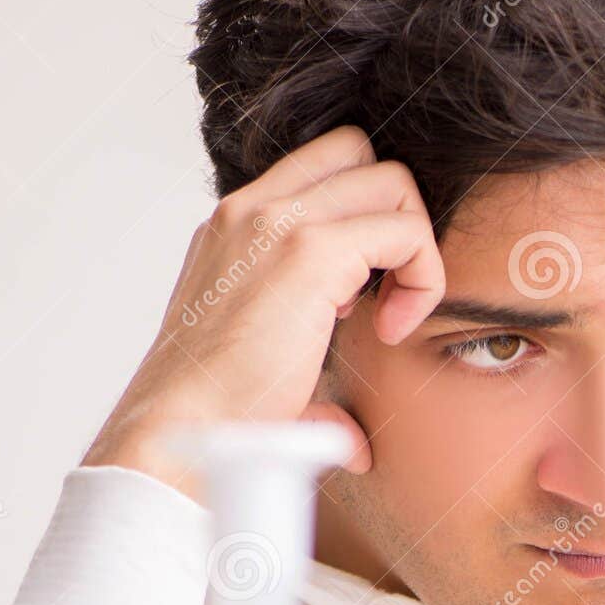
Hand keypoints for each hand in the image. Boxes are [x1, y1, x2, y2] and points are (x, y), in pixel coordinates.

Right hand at [81, 126, 444, 498]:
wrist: (183, 429)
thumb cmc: (219, 414)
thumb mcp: (266, 371)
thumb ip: (315, 385)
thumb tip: (356, 448)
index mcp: (238, 226)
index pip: (324, 171)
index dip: (364, 224)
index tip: (359, 305)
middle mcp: (252, 208)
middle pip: (362, 156)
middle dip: (396, 220)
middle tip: (387, 299)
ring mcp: (277, 220)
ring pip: (391, 182)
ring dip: (415, 248)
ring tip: (391, 319)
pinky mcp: (308, 251)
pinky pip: (404, 232)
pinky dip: (421, 280)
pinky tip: (390, 332)